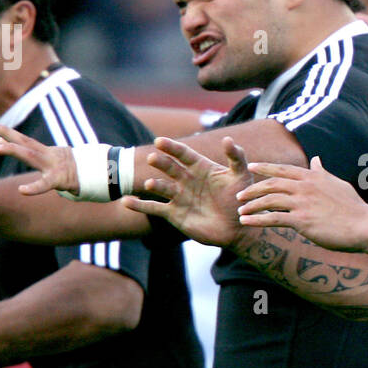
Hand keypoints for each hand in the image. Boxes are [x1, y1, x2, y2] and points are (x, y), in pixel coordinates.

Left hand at [0, 121, 78, 195]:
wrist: (103, 174)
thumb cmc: (77, 172)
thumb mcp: (55, 162)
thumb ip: (34, 156)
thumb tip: (13, 148)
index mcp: (48, 153)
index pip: (24, 141)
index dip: (7, 133)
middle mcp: (49, 156)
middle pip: (25, 142)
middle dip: (6, 133)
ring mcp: (54, 166)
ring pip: (30, 155)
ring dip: (12, 149)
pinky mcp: (61, 179)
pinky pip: (45, 185)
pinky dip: (34, 188)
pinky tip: (22, 191)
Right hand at [121, 136, 251, 247]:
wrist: (239, 228)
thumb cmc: (242, 200)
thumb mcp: (242, 176)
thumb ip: (237, 157)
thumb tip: (227, 139)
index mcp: (200, 167)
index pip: (183, 154)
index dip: (172, 147)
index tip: (160, 141)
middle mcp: (186, 179)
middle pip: (170, 168)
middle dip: (161, 163)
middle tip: (153, 158)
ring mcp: (179, 196)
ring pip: (161, 187)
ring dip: (153, 185)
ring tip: (149, 184)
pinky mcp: (174, 214)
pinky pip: (153, 208)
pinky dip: (139, 206)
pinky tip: (126, 202)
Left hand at [236, 156, 367, 251]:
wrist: (364, 225)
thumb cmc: (353, 207)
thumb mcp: (338, 184)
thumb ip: (323, 172)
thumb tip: (316, 159)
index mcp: (313, 177)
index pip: (283, 169)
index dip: (265, 167)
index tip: (251, 167)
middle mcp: (305, 186)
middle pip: (271, 183)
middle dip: (253, 188)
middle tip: (239, 195)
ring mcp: (302, 202)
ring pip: (269, 200)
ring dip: (252, 205)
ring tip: (240, 211)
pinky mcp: (301, 220)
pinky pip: (273, 218)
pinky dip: (257, 220)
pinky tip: (246, 222)